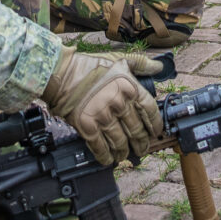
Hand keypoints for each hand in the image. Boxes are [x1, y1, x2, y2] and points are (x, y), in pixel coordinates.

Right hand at [41, 48, 164, 166]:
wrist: (61, 74)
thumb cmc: (89, 66)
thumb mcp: (119, 60)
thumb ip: (141, 64)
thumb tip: (159, 67)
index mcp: (129, 87)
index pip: (150, 111)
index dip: (155, 124)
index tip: (155, 131)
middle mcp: (119, 104)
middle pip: (136, 130)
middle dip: (141, 142)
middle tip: (142, 148)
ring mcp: (103, 117)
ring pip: (120, 142)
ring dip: (124, 152)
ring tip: (125, 155)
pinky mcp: (87, 127)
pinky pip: (100, 147)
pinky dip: (106, 156)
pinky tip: (108, 159)